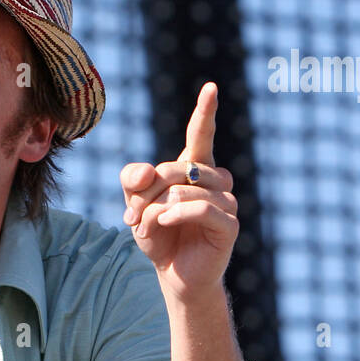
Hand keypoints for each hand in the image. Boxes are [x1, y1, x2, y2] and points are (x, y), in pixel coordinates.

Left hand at [120, 82, 237, 300]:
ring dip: (156, 208)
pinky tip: (164, 223)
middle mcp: (216, 180)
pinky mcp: (229, 224)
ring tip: (146, 226)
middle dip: (146, 192)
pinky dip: (177, 214)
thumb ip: (133, 181)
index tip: (210, 87)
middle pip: (175, 168)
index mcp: (195, 169)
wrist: (172, 273)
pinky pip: (201, 207)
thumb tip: (147, 171)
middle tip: (129, 216)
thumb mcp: (135, 204)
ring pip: (185, 189)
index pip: (201, 135)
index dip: (205, 112)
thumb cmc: (158, 234)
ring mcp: (227, 202)